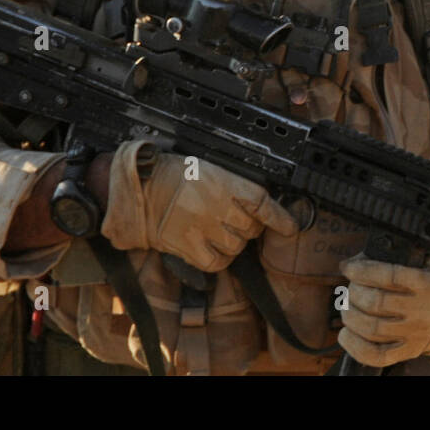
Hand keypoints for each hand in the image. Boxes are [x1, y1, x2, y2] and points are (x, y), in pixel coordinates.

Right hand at [101, 141, 298, 272]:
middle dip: (250, 227)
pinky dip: (218, 259)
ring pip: (236, 246)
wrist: (137, 188)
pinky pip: (216, 262)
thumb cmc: (172, 173)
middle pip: (250, 228)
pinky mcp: (188, 247)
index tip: (292, 227)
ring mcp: (203, 229)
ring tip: (219, 232)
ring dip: (234, 242)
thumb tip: (256, 203)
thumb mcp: (208, 167)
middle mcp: (217, 207)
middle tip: (236, 221)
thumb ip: (232, 185)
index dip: (281, 218)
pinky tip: (211, 248)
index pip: (262, 203)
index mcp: (224, 183)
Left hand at [336, 254, 429, 367]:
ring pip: (372, 328)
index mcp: (425, 284)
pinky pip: (376, 355)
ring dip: (350, 316)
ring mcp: (414, 334)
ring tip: (347, 308)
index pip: (390, 276)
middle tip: (349, 289)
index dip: (363, 270)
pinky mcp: (407, 352)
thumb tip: (355, 262)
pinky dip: (354, 346)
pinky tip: (346, 334)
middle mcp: (421, 310)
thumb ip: (393, 260)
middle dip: (354, 293)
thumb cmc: (429, 284)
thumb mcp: (421, 264)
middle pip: (376, 302)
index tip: (348, 267)